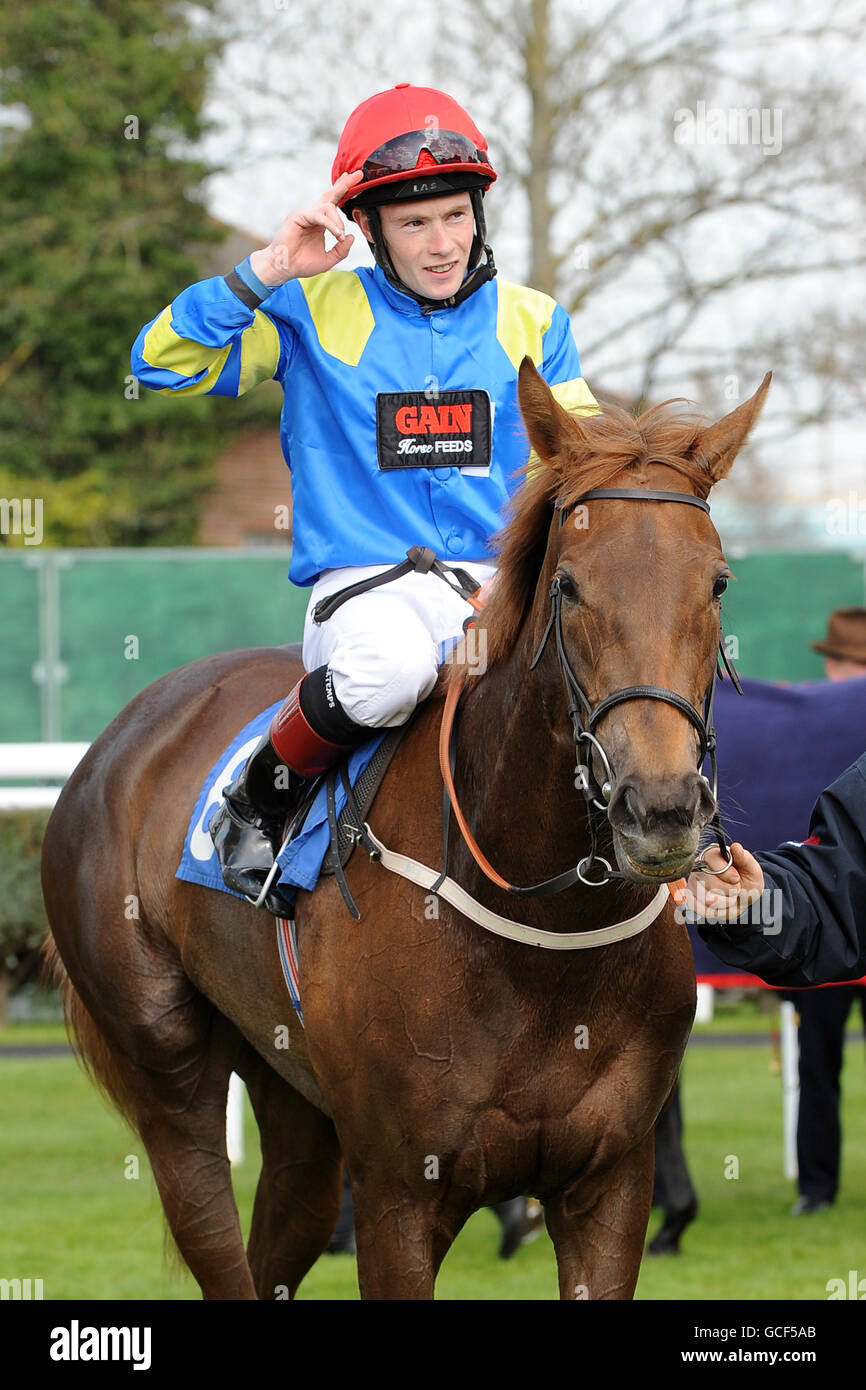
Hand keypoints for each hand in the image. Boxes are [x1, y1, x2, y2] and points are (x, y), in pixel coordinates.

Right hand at [249, 170, 363, 285]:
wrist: (283, 268)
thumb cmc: (302, 264)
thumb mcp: (328, 259)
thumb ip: (341, 250)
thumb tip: (351, 237)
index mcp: (320, 223)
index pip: (333, 203)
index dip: (343, 191)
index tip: (355, 180)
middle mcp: (313, 215)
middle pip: (330, 195)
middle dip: (344, 184)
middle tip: (358, 174)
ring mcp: (305, 214)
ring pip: (328, 208)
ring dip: (338, 222)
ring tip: (340, 235)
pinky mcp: (298, 217)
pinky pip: (319, 216)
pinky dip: (331, 225)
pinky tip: (337, 234)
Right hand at [675, 841, 764, 921]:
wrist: (744, 899)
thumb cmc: (747, 882)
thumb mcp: (752, 869)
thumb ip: (745, 858)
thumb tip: (736, 847)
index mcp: (713, 855)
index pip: (711, 860)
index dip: (726, 873)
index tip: (737, 878)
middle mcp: (699, 867)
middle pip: (707, 882)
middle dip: (728, 891)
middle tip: (735, 889)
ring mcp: (693, 883)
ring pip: (706, 898)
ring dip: (725, 903)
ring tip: (729, 898)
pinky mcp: (691, 899)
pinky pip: (700, 909)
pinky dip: (716, 912)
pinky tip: (722, 906)